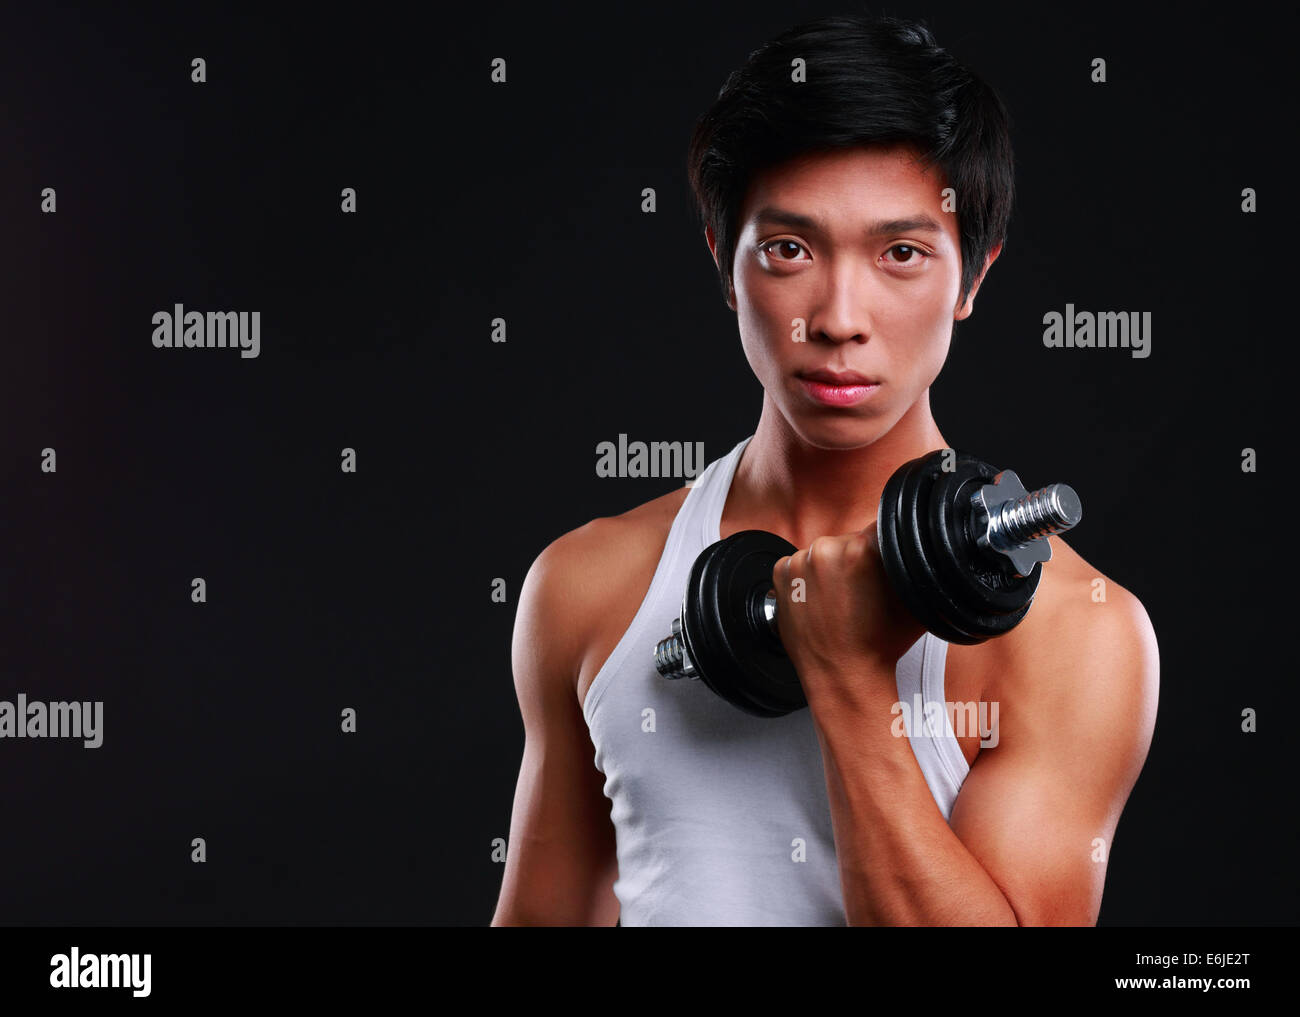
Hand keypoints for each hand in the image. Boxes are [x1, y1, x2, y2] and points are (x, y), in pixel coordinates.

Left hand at [772, 525, 927, 713]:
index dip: (884, 549)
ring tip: (842, 601)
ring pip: (824, 554)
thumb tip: (918, 543)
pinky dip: (808, 579)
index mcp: (862, 548)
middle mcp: (826, 549)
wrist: (843, 676)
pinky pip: (799, 566)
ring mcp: (799, 562)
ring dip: (831, 569)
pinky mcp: (781, 574)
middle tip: (864, 592)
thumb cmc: (880, 644)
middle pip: (849, 541)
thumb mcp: (913, 599)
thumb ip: (915, 564)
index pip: (879, 530)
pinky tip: (822, 602)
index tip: (883, 569)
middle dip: (857, 560)